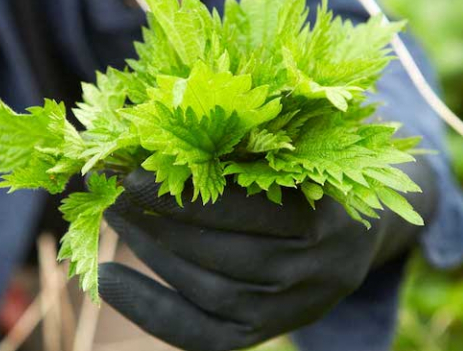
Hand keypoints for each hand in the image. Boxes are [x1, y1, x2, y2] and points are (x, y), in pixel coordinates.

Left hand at [99, 159, 437, 350]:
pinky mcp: (267, 331)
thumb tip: (160, 131)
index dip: (186, 195)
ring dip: (152, 254)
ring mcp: (293, 308)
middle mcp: (316, 271)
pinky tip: (108, 280)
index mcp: (327, 216)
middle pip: (224, 254)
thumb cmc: (312, 179)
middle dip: (160, 223)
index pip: (246, 210)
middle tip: (114, 194)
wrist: (354, 238)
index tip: (132, 174)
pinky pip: (202, 334)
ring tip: (115, 218)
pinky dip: (150, 309)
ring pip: (211, 291)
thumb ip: (250, 147)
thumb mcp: (299, 154)